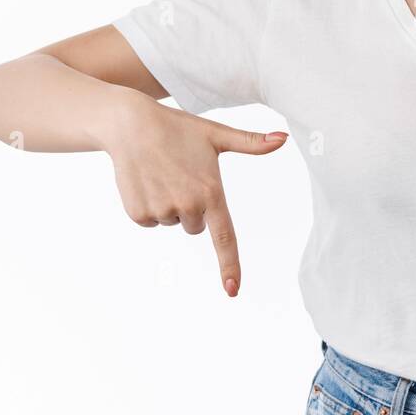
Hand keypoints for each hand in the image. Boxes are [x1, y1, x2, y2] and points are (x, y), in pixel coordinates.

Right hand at [103, 93, 287, 296]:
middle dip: (191, 206)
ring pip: (173, 222)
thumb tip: (284, 138)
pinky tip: (146, 181)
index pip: (224, 237)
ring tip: (162, 174)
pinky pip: (151, 221)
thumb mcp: (216, 135)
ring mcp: (161, 210)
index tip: (232, 290)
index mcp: (211, 192)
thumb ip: (251, 143)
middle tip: (181, 175)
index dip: (229, 265)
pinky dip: (149, 205)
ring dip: (169, 204)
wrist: (131, 124)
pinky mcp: (138, 213)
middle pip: (196, 226)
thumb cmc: (178, 128)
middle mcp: (187, 205)